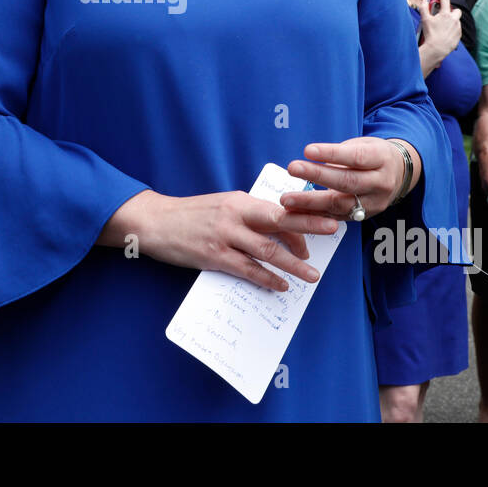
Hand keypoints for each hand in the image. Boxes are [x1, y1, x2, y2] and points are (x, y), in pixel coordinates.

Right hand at [104, 189, 337, 290]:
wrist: (154, 222)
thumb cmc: (189, 215)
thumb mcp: (221, 206)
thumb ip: (247, 215)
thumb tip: (277, 227)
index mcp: (239, 200)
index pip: (278, 207)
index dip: (303, 216)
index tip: (324, 220)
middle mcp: (235, 215)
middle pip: (280, 221)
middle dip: (309, 226)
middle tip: (334, 230)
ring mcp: (225, 236)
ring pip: (267, 250)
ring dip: (293, 264)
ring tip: (312, 276)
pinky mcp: (214, 256)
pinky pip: (247, 269)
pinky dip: (267, 278)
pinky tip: (280, 285)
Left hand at [281, 138, 415, 220]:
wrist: (398, 174)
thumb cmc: (373, 155)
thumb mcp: (363, 145)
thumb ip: (341, 152)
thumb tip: (310, 158)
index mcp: (381, 159)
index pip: (356, 157)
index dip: (332, 153)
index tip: (308, 150)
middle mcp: (381, 183)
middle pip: (348, 181)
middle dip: (317, 176)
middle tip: (292, 168)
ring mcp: (374, 203)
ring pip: (342, 204)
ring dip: (311, 203)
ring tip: (287, 199)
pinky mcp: (365, 216)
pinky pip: (338, 218)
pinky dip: (316, 216)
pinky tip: (297, 212)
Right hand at [417, 0, 461, 70]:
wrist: (437, 48)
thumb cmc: (431, 34)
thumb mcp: (425, 20)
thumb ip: (423, 8)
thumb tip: (424, 2)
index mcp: (445, 14)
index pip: (445, 0)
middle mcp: (454, 19)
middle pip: (456, 10)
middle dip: (451, 10)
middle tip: (443, 14)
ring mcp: (457, 27)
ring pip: (456, 21)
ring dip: (451, 21)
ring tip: (443, 26)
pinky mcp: (459, 35)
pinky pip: (457, 29)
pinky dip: (452, 29)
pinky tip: (445, 33)